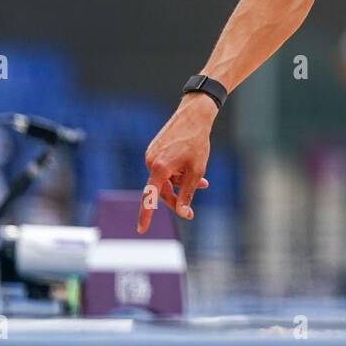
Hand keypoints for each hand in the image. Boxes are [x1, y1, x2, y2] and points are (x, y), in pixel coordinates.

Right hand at [138, 94, 215, 232]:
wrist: (194, 115)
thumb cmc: (197, 142)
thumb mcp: (197, 171)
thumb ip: (187, 194)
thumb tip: (182, 213)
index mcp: (160, 168)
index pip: (150, 197)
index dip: (146, 215)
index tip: (142, 230)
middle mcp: (151, 162)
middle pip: (161, 190)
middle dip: (177, 198)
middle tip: (191, 210)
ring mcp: (151, 155)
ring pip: (165, 179)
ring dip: (181, 183)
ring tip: (203, 181)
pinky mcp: (154, 150)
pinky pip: (164, 169)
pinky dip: (176, 173)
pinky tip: (190, 168)